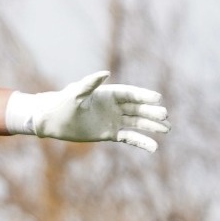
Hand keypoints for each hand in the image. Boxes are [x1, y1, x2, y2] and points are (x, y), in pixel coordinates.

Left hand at [6, 71, 168, 151]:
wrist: (51, 121)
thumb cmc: (61, 104)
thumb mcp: (75, 94)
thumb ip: (90, 84)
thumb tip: (106, 73)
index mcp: (108, 94)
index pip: (131, 94)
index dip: (144, 96)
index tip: (158, 98)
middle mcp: (114, 106)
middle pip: (138, 108)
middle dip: (151, 112)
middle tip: (166, 116)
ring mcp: (113, 120)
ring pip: (137, 122)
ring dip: (152, 126)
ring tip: (167, 129)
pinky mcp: (110, 133)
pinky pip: (129, 137)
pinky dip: (141, 142)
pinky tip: (154, 147)